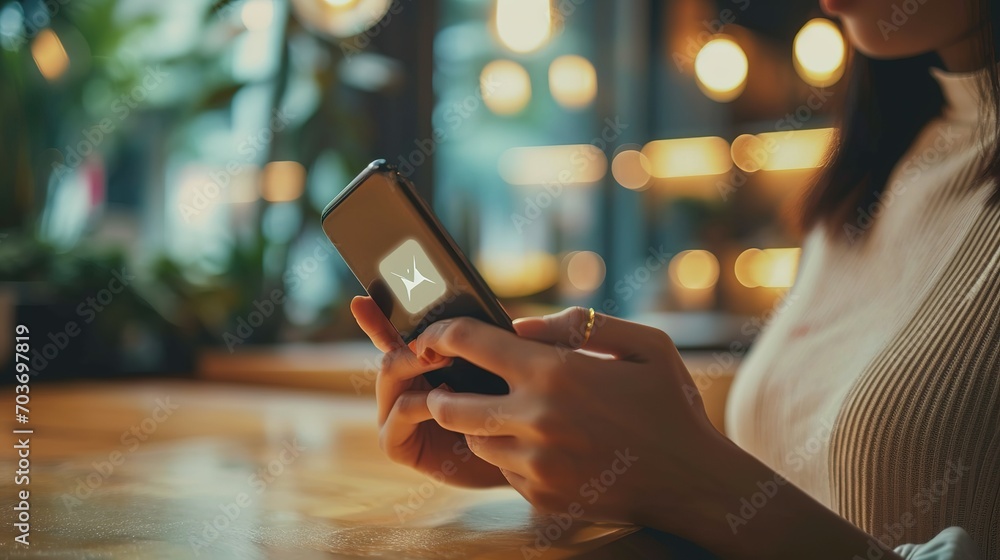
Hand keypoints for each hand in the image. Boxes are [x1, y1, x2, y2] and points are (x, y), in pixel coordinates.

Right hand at [350, 296, 507, 487]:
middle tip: (440, 339)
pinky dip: (422, 404)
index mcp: (420, 366)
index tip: (363, 299)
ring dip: (415, 363)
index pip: (393, 334)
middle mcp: (403, 387)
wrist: (514, 460)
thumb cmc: (506, 413)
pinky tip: (445, 403)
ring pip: (389, 372)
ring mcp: (394, 415)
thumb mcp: (494, 369)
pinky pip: (400, 411)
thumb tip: (494, 311)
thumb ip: (482, 343)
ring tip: (444, 360)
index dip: (376, 316)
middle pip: (391, 350)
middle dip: (413, 340)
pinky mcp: (396, 442)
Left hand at [408, 306, 728, 532]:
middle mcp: (535, 420)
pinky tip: (544, 447)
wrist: (695, 482)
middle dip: (443, 390)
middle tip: (453, 384)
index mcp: (555, 373)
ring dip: (479, 425)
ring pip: (473, 440)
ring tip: (509, 415)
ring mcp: (535, 464)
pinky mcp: (541, 496)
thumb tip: (518, 325)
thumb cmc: (671, 407)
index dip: (439, 333)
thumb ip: (579, 325)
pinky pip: (503, 470)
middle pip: (450, 403)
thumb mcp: (645, 346)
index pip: (468, 343)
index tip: (430, 336)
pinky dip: (511, 455)